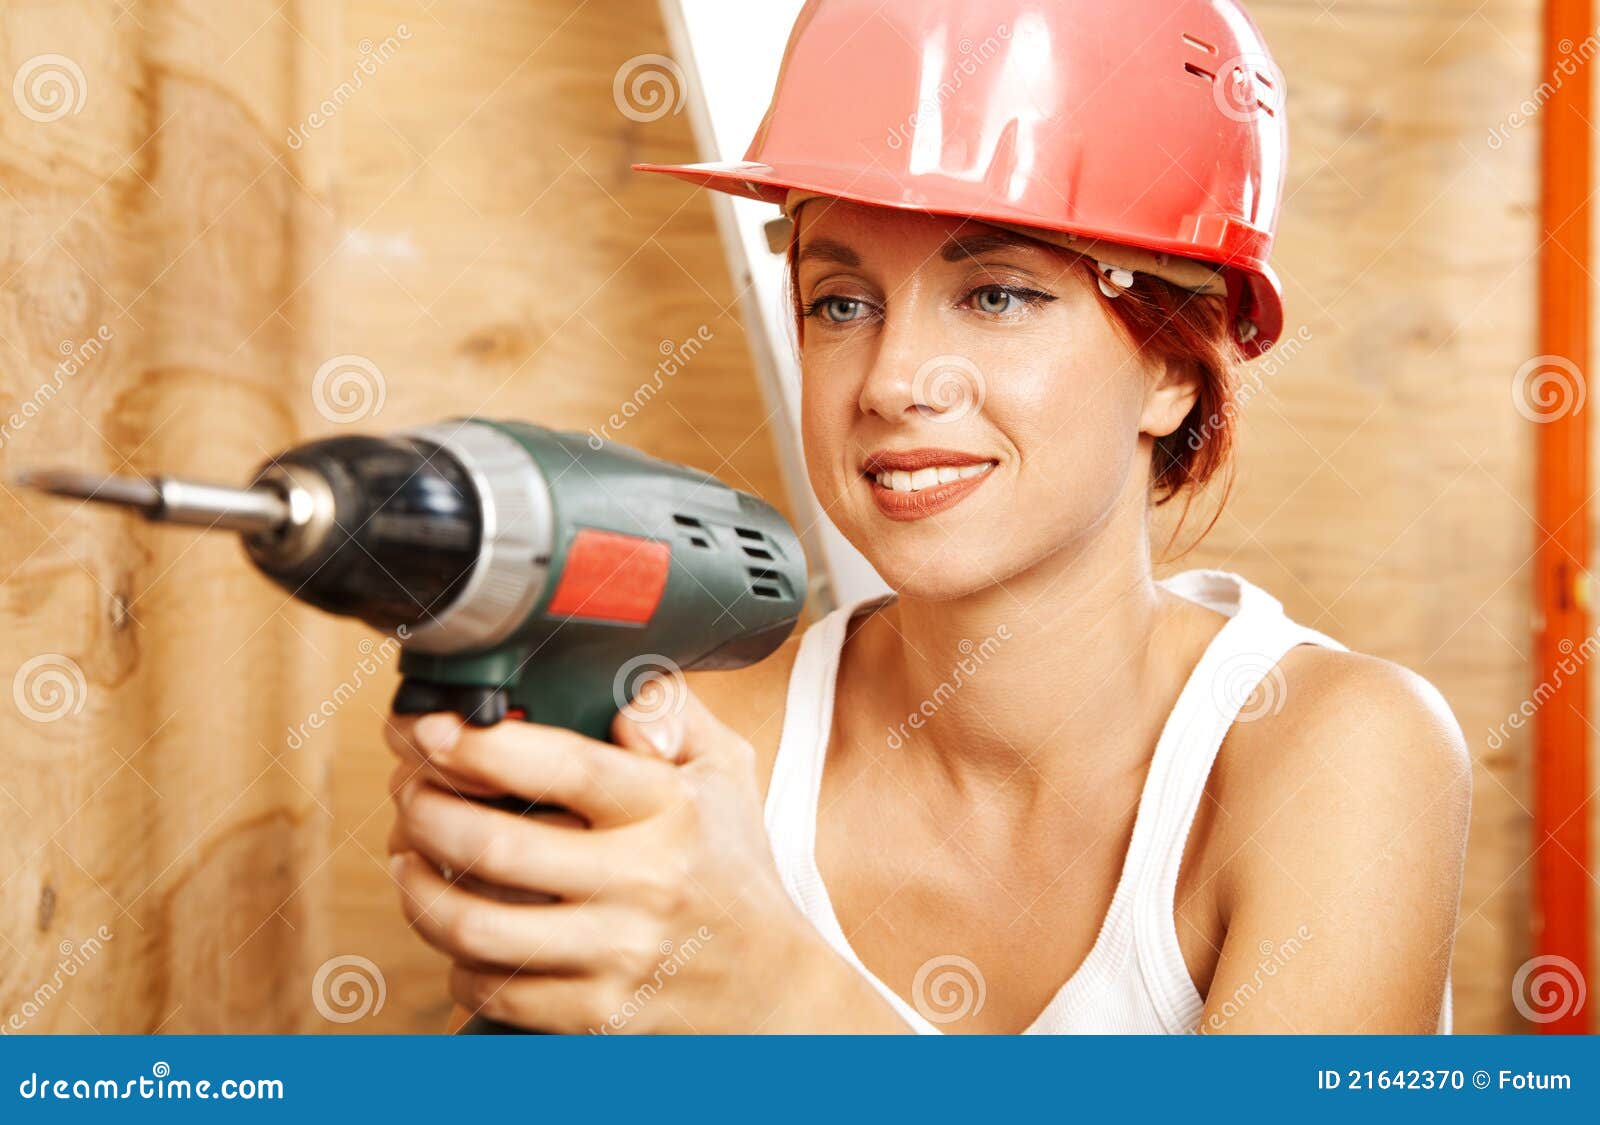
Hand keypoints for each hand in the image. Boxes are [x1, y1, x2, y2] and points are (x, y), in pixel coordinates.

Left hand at [383, 683, 906, 1032]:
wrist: (773, 988)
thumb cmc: (734, 870)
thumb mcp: (724, 770)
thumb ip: (672, 711)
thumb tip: (614, 701)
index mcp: (670, 809)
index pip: (565, 767)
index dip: (481, 745)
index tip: (431, 730)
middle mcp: (644, 881)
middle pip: (497, 846)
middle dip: (426, 811)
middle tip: (408, 790)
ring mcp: (617, 954)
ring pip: (476, 926)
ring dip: (419, 888)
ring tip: (408, 859)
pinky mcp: (595, 1015)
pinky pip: (493, 988)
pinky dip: (455, 959)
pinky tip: (456, 928)